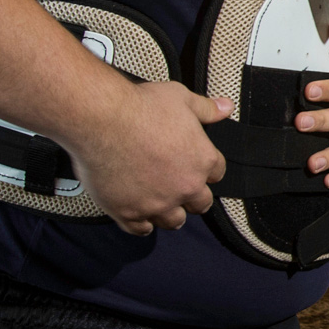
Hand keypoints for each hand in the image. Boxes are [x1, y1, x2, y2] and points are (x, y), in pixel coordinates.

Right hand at [63, 79, 230, 235]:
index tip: (197, 167)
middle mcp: (184, 186)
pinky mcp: (129, 212)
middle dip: (193, 197)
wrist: (103, 121)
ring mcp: (157, 203)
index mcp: (202, 161)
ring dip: (171, 214)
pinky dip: (141, 225)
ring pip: (173, 221)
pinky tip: (139, 218)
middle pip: (200, 203)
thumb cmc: (141, 107)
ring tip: (163, 206)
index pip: (217, 173)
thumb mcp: (181, 98)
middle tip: (182, 190)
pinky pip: (141, 229)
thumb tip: (226, 107)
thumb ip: (206, 108)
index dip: (207, 170)